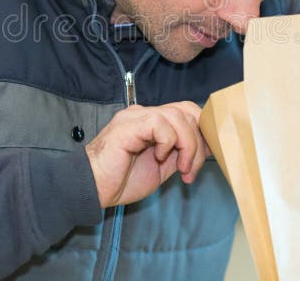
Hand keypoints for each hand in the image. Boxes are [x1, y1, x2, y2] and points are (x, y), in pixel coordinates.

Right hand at [85, 101, 207, 207]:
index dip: (201, 132)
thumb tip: (207, 147)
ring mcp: (136, 116)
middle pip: (187, 111)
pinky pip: (160, 123)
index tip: (205, 158)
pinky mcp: (129, 124)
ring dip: (187, 145)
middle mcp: (144, 114)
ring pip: (177, 116)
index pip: (186, 112)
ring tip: (181, 169)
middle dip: (198, 141)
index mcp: (152, 122)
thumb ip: (179, 153)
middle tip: (190, 169)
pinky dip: (168, 142)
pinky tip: (159, 158)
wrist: (92, 188)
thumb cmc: (120, 180)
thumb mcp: (161, 167)